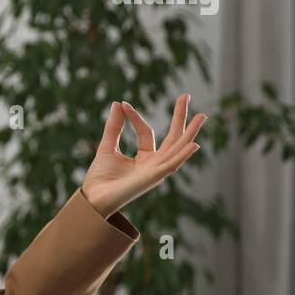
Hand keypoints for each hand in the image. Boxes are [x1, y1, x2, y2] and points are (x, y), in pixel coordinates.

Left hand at [81, 94, 206, 217]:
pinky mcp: (153, 178)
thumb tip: (117, 103)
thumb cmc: (100, 178)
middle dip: (180, 118)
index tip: (123, 104)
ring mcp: (156, 171)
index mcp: (145, 158)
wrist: (92, 198)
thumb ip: (114, 127)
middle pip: (173, 138)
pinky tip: (194, 144)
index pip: (147, 132)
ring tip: (202, 115)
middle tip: (185, 96)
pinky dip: (183, 155)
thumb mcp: (107, 147)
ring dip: (190, 133)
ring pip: (177, 149)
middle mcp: (154, 164)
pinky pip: (171, 166)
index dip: (135, 117)